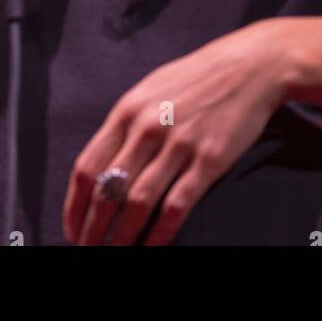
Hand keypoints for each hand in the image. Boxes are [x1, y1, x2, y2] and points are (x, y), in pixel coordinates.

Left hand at [62, 20, 291, 245]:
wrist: (248, 65)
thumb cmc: (196, 78)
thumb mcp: (150, 90)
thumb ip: (126, 124)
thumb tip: (103, 166)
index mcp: (127, 110)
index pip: (87, 167)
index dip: (75, 206)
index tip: (72, 230)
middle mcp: (147, 127)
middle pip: (108, 190)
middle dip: (93, 229)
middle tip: (89, 250)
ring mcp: (178, 143)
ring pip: (138, 202)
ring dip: (123, 237)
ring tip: (116, 255)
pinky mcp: (209, 159)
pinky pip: (177, 205)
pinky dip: (160, 233)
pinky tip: (152, 247)